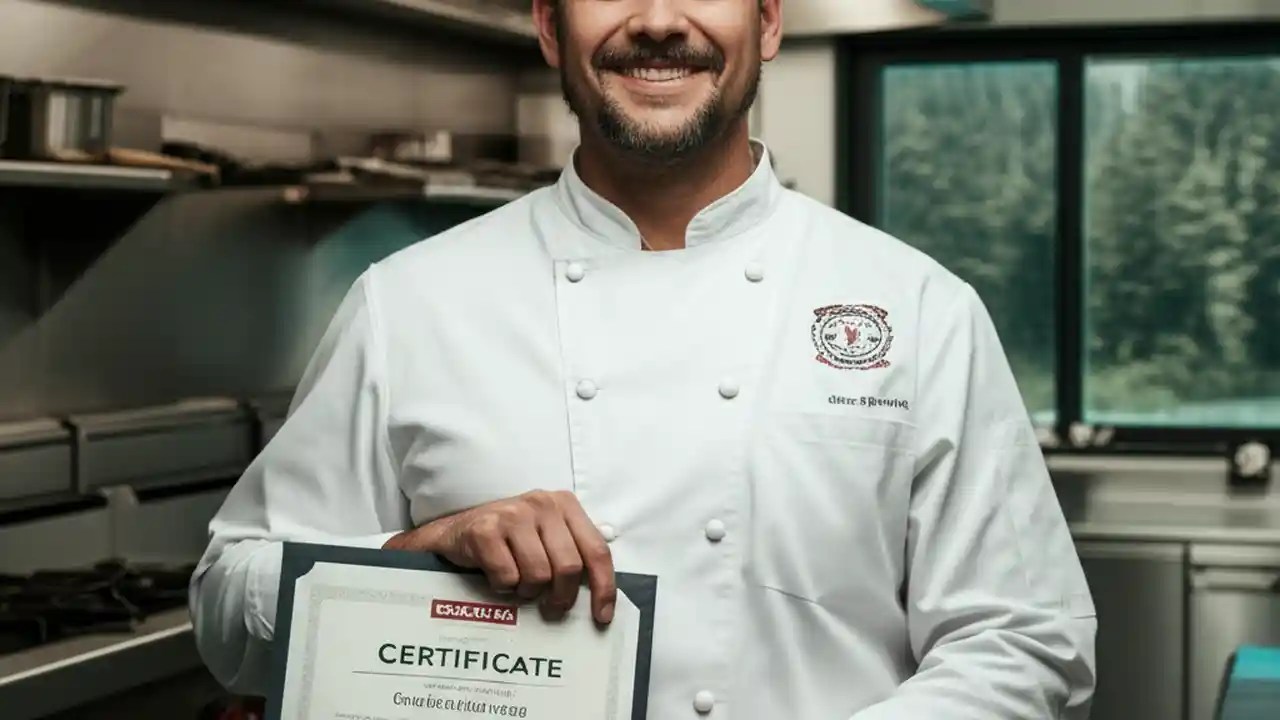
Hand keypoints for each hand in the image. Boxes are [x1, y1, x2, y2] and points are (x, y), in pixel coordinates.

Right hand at [384, 490, 615, 623]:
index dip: (603, 588)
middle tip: (551, 607)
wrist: (453, 533)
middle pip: (569, 567)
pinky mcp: (485, 529)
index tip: (601, 617)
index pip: (596, 550)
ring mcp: (512, 514)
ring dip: (528, 591)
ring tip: (519, 585)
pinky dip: (504, 588)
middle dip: (562, 596)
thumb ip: (573, 553)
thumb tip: (601, 597)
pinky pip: (508, 577)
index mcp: (564, 504)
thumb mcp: (546, 537)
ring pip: (539, 575)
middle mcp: (541, 503)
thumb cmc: (508, 541)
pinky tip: (497, 578)